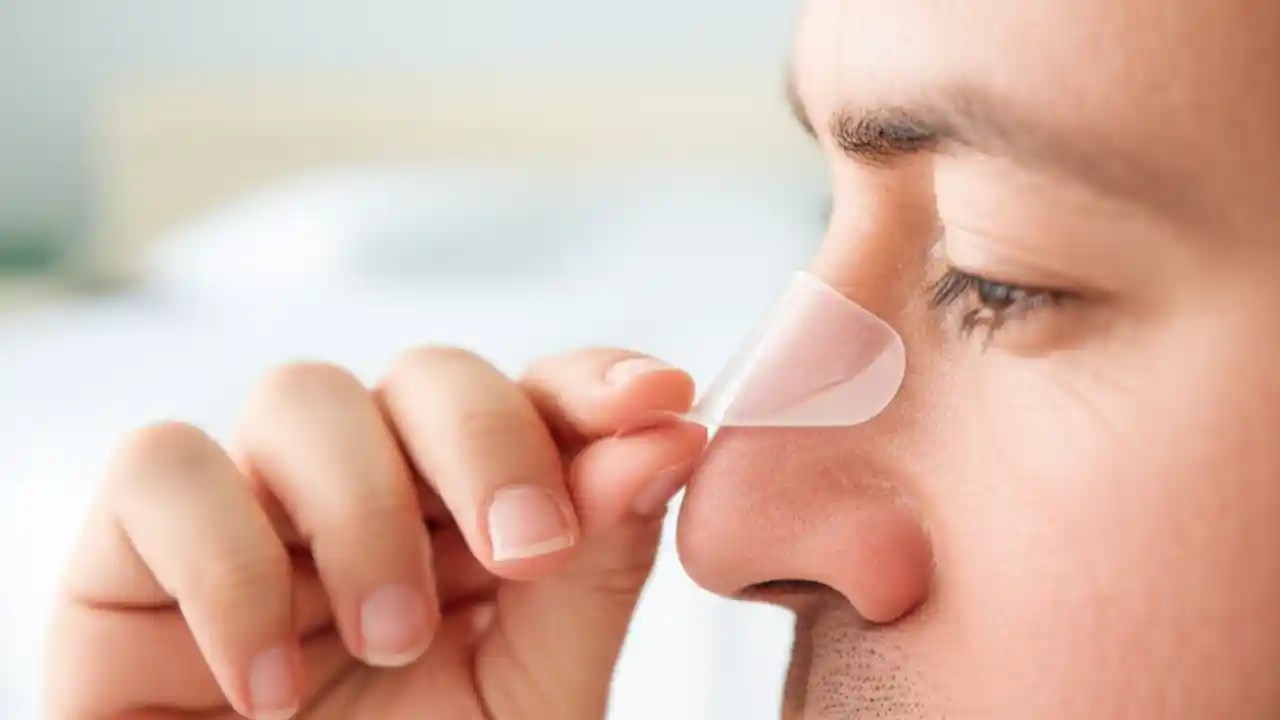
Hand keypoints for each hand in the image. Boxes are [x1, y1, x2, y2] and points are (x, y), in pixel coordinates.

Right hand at [45, 347, 705, 719]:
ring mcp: (255, 509)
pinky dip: (227, 566)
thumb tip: (669, 436)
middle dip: (488, 442)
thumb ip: (594, 574)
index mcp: (472, 520)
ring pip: (302, 395)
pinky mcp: (134, 550)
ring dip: (364, 511)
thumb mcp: (529, 698)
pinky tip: (269, 684)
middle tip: (525, 549)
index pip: (534, 400)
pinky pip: (163, 468)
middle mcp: (369, 492)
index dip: (591, 381)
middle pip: (427, 374)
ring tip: (392, 641)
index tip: (657, 397)